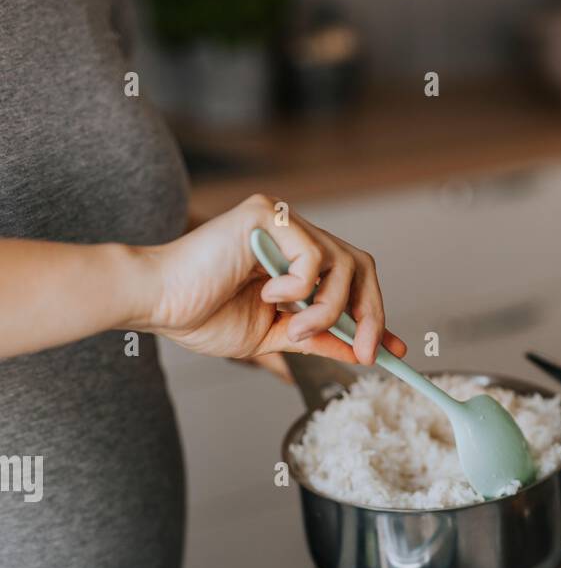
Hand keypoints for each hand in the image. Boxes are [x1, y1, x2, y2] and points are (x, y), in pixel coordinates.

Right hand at [136, 194, 406, 367]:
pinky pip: (313, 255)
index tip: (396, 350)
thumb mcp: (272, 336)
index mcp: (295, 261)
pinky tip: (267, 294)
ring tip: (296, 328)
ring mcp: (281, 221)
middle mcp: (293, 234)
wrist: (158, 303)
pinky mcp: (266, 214)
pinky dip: (300, 287)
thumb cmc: (200, 314)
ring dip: (329, 309)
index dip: (377, 314)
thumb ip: (315, 339)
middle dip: (370, 314)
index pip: (352, 281)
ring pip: (342, 263)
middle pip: (361, 266)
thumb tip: (358, 352)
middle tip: (365, 352)